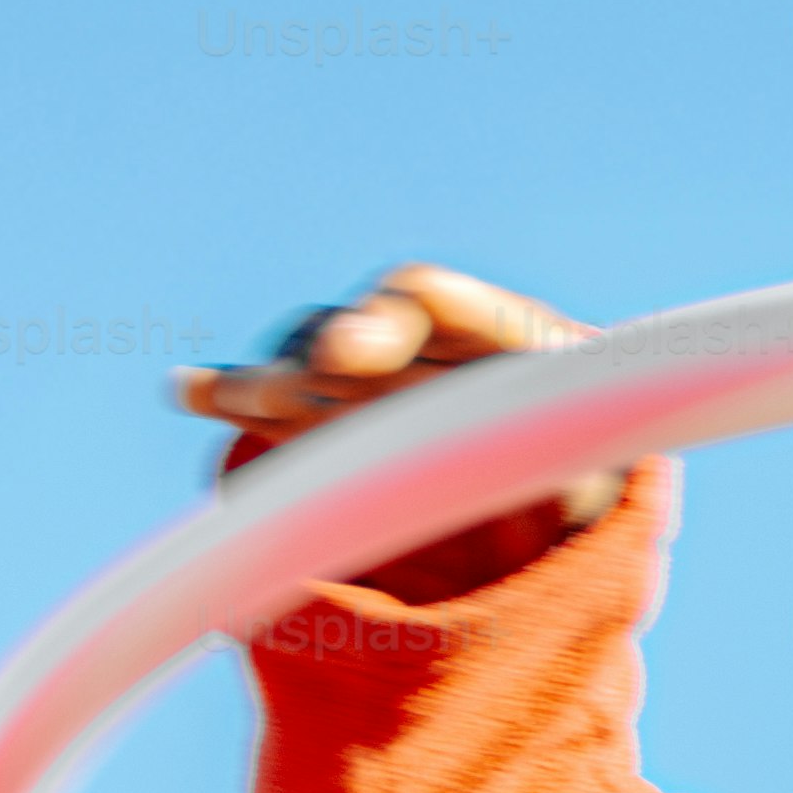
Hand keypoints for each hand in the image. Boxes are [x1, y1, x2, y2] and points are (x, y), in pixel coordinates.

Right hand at [171, 262, 616, 594]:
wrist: (564, 487)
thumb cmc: (594, 473)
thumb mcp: (603, 464)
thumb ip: (581, 446)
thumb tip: (606, 429)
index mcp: (507, 336)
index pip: (441, 304)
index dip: (392, 320)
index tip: (348, 353)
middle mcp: (432, 342)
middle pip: (362, 332)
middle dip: (323, 355)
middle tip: (291, 383)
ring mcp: (379, 373)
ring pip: (313, 365)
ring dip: (270, 382)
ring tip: (217, 395)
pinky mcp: (336, 411)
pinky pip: (280, 405)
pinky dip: (235, 400)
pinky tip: (186, 391)